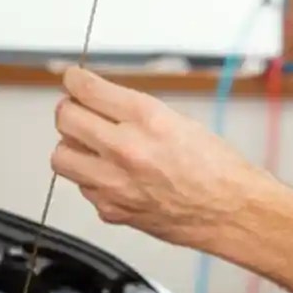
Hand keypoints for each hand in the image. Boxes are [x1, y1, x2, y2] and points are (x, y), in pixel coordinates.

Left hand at [50, 67, 274, 249]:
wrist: (232, 212)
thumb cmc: (217, 169)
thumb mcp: (178, 120)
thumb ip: (133, 111)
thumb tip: (98, 101)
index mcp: (147, 119)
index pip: (87, 90)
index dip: (74, 81)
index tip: (72, 80)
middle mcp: (126, 149)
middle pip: (64, 120)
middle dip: (68, 111)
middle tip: (77, 112)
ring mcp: (114, 182)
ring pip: (60, 157)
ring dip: (72, 148)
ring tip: (90, 148)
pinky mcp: (111, 209)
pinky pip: (82, 187)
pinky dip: (91, 179)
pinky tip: (112, 177)